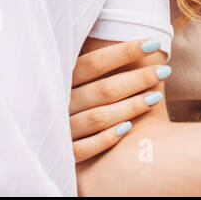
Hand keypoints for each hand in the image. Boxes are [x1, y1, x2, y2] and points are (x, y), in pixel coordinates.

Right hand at [69, 38, 169, 161]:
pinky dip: (107, 138)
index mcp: (61, 79)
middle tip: (164, 70)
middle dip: (138, 78)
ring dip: (130, 107)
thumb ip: (96, 66)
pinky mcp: (63, 156)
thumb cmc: (73, 103)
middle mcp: (58, 103)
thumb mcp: (76, 80)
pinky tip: (128, 128)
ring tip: (156, 97)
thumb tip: (142, 43)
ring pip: (98, 118)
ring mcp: (59, 130)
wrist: (36, 146)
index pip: (96, 62)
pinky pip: (85, 148)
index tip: (154, 43)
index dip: (126, 51)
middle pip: (103, 90)